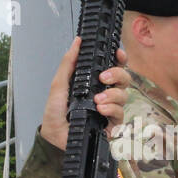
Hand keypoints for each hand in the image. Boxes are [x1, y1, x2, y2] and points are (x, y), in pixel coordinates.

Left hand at [38, 36, 131, 150]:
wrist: (53, 135)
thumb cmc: (56, 111)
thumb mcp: (59, 84)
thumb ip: (69, 62)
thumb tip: (77, 42)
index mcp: (95, 81)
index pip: (115, 66)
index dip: (120, 58)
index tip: (117, 54)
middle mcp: (106, 93)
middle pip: (124, 79)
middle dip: (117, 74)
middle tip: (103, 78)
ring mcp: (110, 108)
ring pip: (124, 95)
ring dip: (112, 94)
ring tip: (97, 100)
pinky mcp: (112, 124)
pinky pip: (120, 113)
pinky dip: (111, 109)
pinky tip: (100, 110)